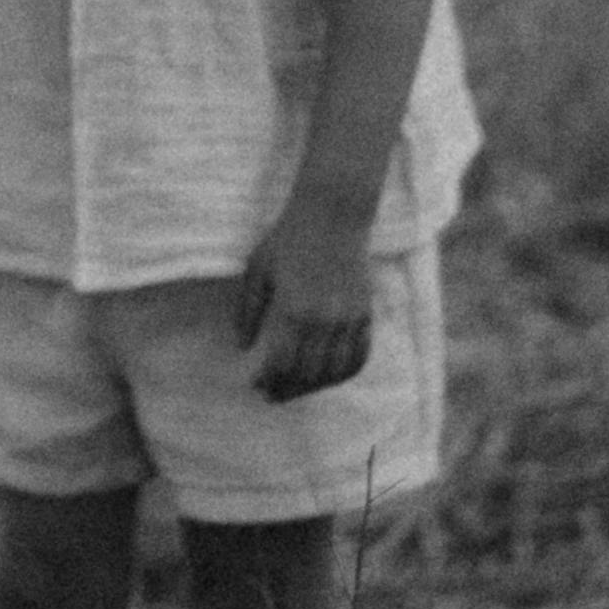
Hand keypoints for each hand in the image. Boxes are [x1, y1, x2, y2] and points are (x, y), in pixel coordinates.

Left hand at [230, 185, 379, 399]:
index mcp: (294, 309)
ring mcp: (349, 318)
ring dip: (314, 387)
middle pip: (308, 374)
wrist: (333, 214)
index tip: (256, 385)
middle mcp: (324, 320)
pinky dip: (344, 373)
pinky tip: (329, 377)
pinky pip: (360, 356)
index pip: (282, 363)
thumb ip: (248, 310)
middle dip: (288, 389)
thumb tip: (242, 346)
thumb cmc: (288, 238)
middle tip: (272, 394)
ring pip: (335, 371)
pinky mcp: (365, 314)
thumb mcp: (257, 270)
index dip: (268, 380)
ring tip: (297, 388)